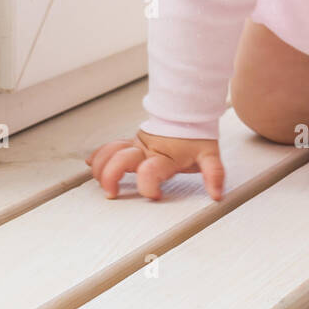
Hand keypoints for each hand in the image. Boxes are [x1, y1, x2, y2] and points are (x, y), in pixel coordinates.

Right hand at [86, 129, 224, 201]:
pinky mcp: (131, 143)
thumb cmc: (196, 137)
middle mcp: (147, 150)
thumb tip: (217, 195)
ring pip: (111, 152)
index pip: (151, 171)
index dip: (149, 185)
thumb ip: (214, 175)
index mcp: (166, 156)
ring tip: (101, 182)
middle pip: (121, 159)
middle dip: (112, 176)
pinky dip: (99, 155)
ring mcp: (137, 146)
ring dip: (102, 167)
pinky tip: (91, 164)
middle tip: (112, 193)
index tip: (154, 196)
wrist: (188, 112)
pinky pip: (110, 147)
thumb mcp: (209, 155)